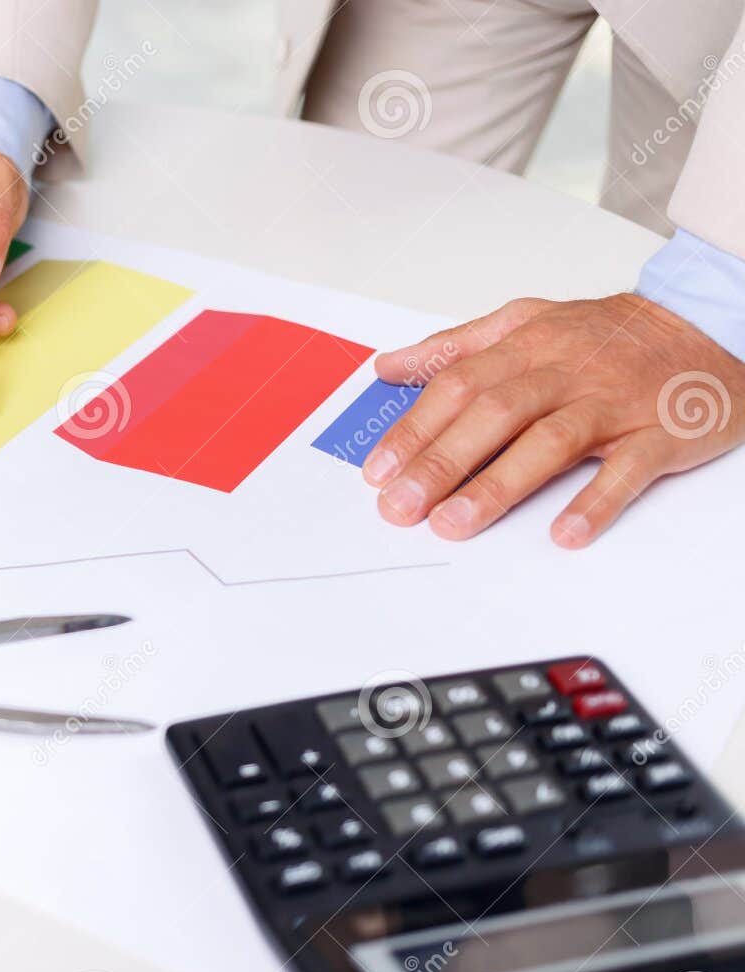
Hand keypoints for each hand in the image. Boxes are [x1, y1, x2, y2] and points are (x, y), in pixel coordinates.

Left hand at [363, 294, 744, 547]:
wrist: (713, 322)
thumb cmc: (612, 334)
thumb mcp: (529, 321)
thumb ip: (457, 346)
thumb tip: (389, 367)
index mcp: (529, 345)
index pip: (457, 385)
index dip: (414, 429)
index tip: (378, 470)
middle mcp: (567, 371)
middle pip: (494, 414)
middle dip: (440, 462)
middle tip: (401, 505)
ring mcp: (614, 402)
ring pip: (550, 442)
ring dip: (499, 485)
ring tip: (455, 522)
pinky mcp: (661, 432)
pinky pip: (627, 468)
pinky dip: (597, 500)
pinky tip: (565, 532)